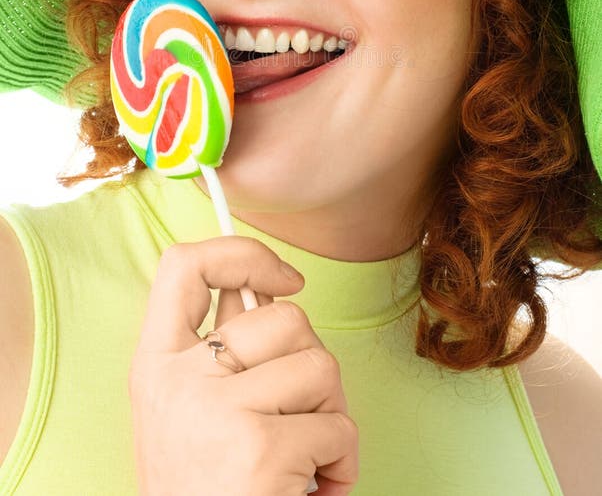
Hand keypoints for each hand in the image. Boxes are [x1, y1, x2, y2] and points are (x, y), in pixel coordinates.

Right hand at [128, 236, 358, 495]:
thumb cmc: (208, 489)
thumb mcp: (188, 412)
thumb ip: (223, 351)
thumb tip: (275, 291)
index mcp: (154, 364)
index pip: (184, 266)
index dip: (243, 252)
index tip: (285, 277)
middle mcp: (178, 380)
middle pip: (285, 318)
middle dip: (313, 364)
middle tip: (300, 413)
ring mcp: (217, 412)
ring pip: (321, 366)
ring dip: (331, 414)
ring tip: (304, 456)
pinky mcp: (260, 450)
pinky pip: (338, 426)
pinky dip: (342, 461)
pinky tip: (313, 490)